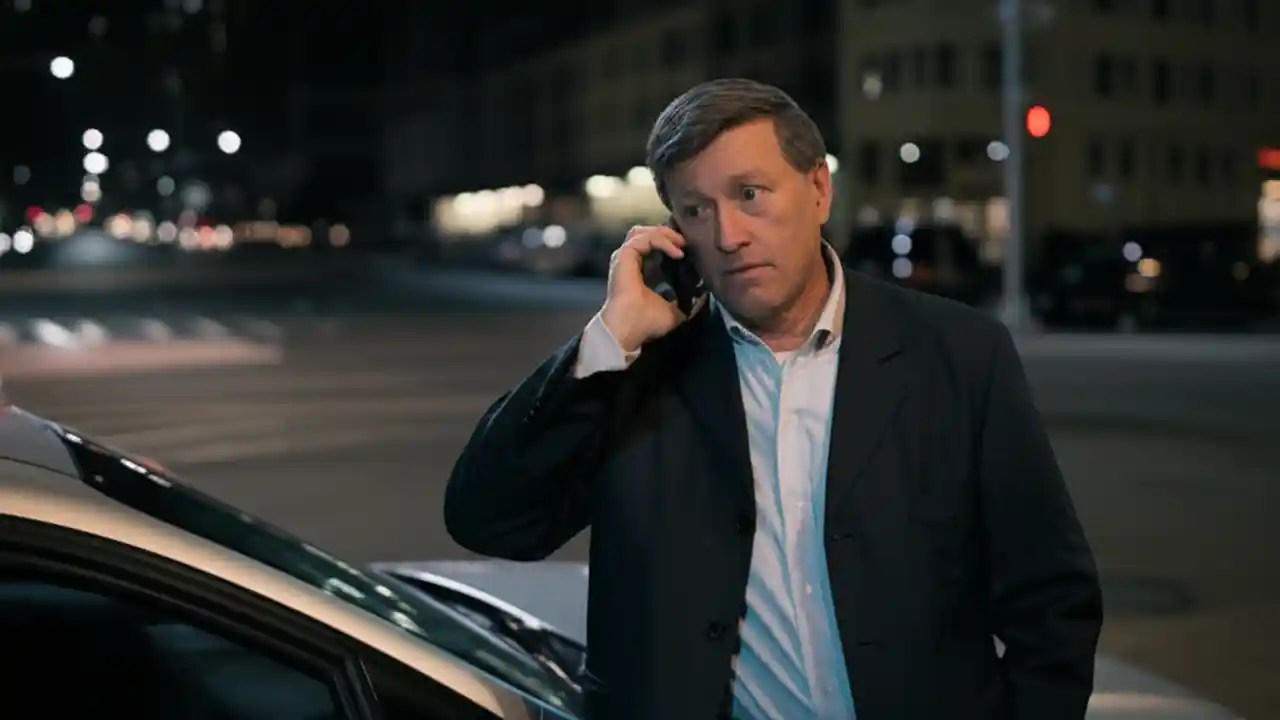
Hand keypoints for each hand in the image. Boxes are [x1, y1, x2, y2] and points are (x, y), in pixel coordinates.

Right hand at [600, 224, 688, 352]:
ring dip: (664, 233)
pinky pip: (645, 238)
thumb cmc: (648, 323)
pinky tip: (677, 253)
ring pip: (643, 231)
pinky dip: (662, 241)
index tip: (688, 249)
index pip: (652, 247)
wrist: (630, 327)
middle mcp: (631, 262)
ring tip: (681, 243)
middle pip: (646, 234)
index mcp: (640, 272)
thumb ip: (688, 303)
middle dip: (668, 234)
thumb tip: (704, 296)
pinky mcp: (625, 255)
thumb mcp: (676, 312)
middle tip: (686, 243)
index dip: (670, 243)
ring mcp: (625, 257)